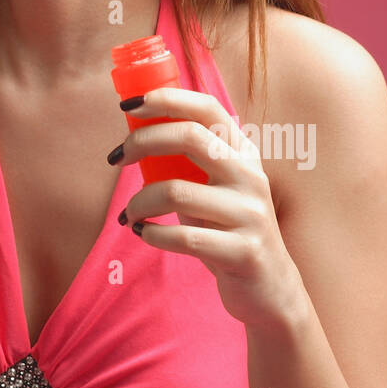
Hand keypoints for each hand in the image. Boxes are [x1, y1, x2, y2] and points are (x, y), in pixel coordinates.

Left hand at [111, 87, 308, 330]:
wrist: (270, 289)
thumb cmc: (228, 229)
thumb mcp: (216, 187)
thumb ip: (189, 161)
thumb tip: (134, 134)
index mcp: (244, 152)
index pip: (207, 108)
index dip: (166, 99)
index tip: (127, 105)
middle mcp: (251, 176)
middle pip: (188, 136)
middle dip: (141, 142)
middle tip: (115, 158)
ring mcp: (250, 213)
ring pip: (175, 191)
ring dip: (138, 202)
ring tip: (129, 214)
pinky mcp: (243, 251)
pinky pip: (183, 237)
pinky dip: (153, 234)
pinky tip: (144, 233)